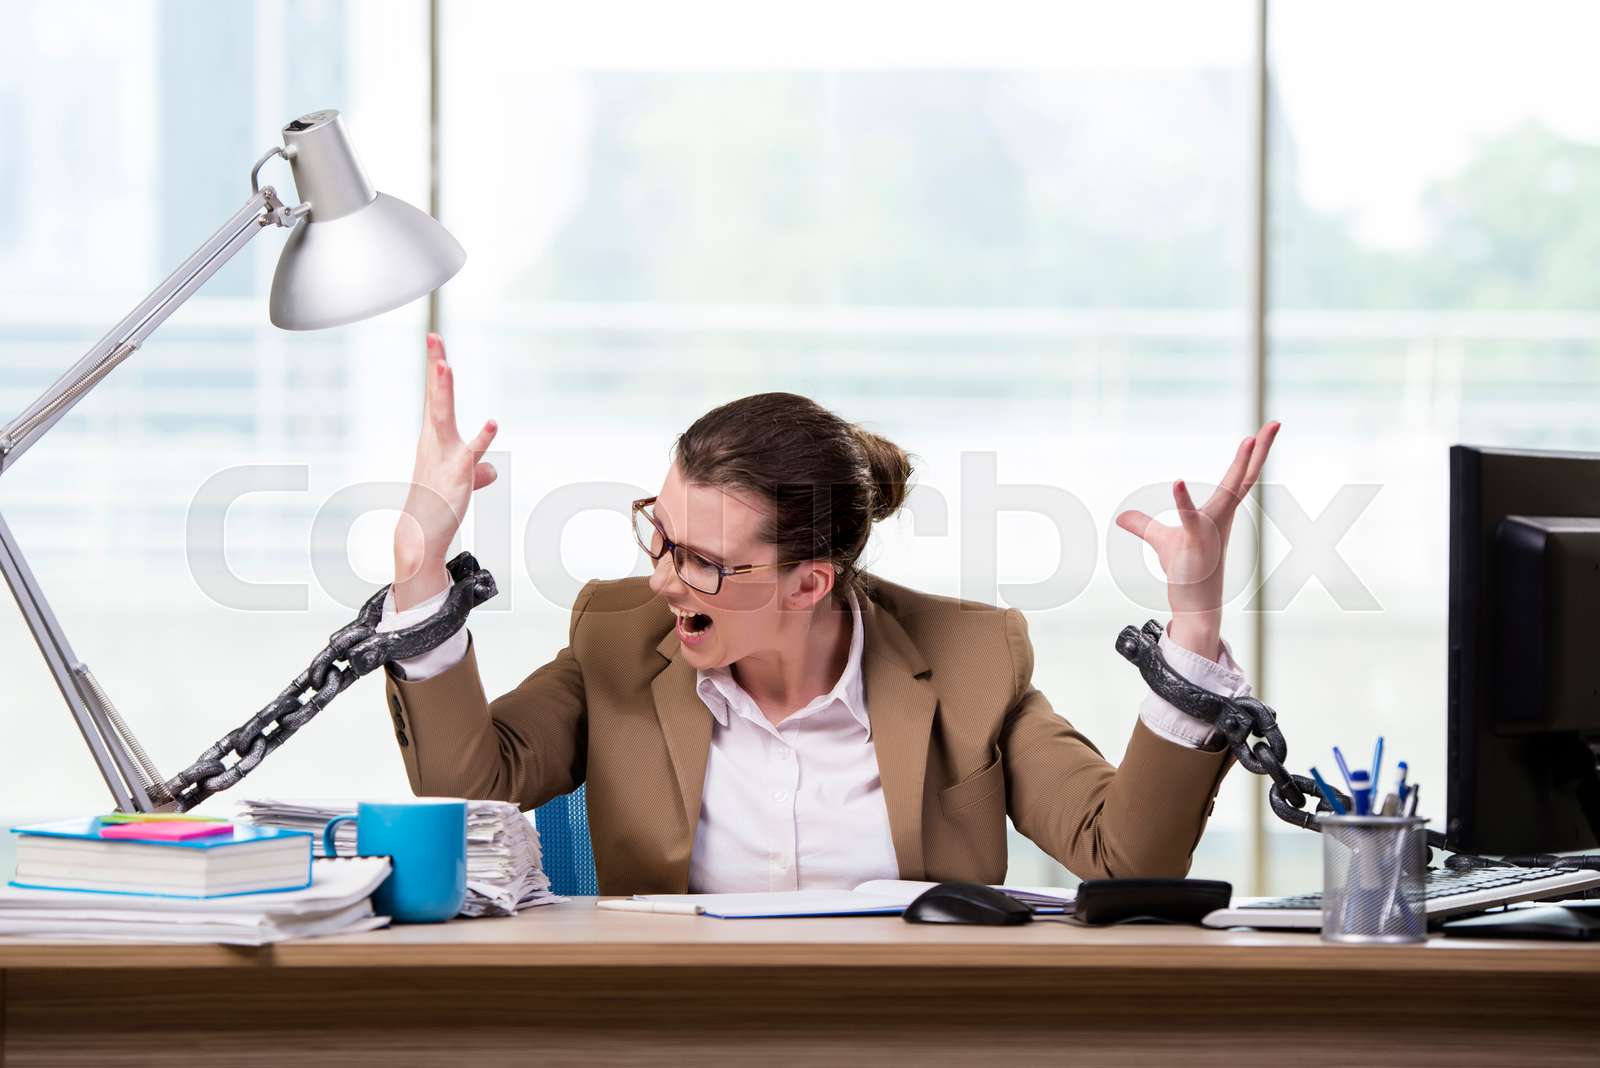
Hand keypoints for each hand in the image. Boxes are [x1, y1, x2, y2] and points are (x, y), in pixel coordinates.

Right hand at [392, 333, 497, 610]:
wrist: (422, 533)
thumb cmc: (439, 501)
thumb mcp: (461, 479)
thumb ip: (477, 467)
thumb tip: (490, 469)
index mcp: (434, 435)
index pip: (435, 394)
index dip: (436, 365)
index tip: (434, 338)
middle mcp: (435, 440)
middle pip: (436, 396)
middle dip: (436, 366)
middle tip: (434, 338)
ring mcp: (444, 455)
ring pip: (443, 417)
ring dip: (444, 392)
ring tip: (446, 367)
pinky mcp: (458, 474)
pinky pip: (471, 453)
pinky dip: (482, 438)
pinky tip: (492, 422)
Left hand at [1115, 421, 1279, 660]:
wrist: (1194, 603)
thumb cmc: (1185, 571)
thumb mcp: (1161, 541)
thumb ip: (1144, 525)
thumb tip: (1123, 517)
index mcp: (1220, 511)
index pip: (1240, 477)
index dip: (1252, 453)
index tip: (1262, 430)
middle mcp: (1223, 516)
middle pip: (1245, 476)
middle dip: (1261, 449)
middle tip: (1276, 422)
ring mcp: (1213, 528)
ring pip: (1231, 491)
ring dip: (1240, 466)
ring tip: (1249, 439)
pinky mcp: (1196, 542)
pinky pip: (1190, 518)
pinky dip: (1182, 500)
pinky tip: (1176, 482)